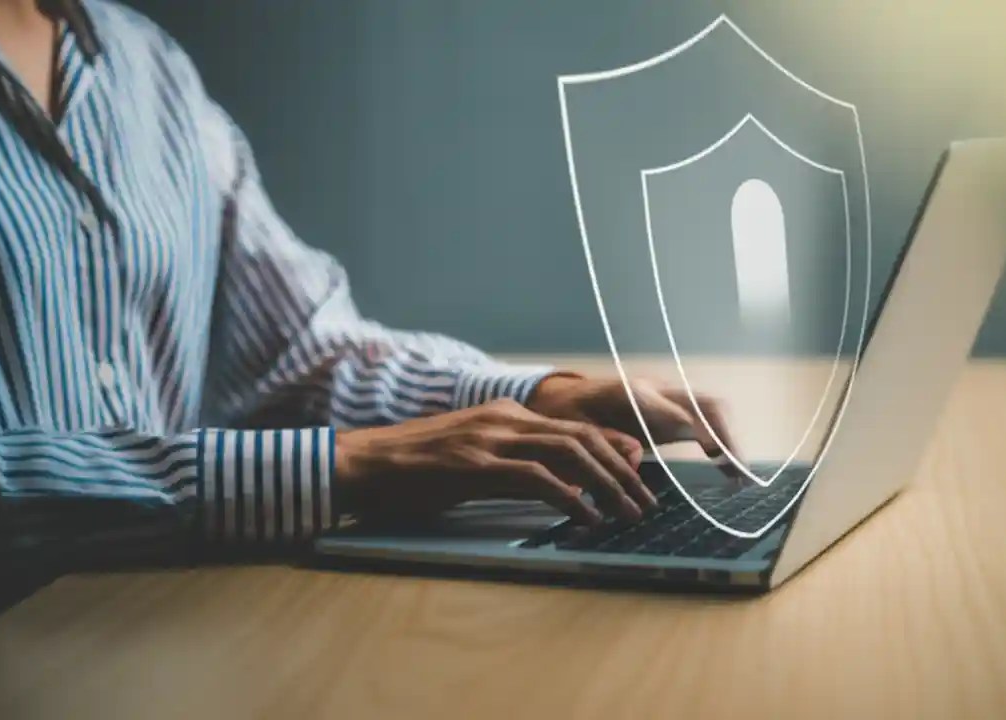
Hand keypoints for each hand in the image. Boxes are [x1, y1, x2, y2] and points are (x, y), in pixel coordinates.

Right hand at [333, 399, 654, 524]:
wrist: (363, 463)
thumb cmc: (412, 468)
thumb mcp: (468, 456)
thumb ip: (510, 463)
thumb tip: (553, 485)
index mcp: (505, 413)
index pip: (574, 425)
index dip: (612, 448)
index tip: (637, 471)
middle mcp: (504, 418)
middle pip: (581, 437)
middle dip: (619, 470)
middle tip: (643, 500)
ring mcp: (491, 439)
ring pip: (568, 453)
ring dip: (605, 485)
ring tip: (625, 512)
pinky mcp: (476, 465)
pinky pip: (537, 478)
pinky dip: (570, 497)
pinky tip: (586, 516)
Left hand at [527, 375, 736, 460]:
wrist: (561, 398)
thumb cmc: (564, 417)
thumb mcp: (573, 431)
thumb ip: (604, 441)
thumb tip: (636, 458)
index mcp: (631, 396)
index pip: (676, 411)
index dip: (702, 431)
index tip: (720, 457)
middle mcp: (656, 391)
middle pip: (706, 404)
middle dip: (728, 436)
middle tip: (740, 474)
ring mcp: (665, 398)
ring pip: (711, 409)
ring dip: (730, 439)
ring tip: (740, 476)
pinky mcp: (668, 410)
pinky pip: (704, 419)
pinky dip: (721, 440)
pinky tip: (727, 468)